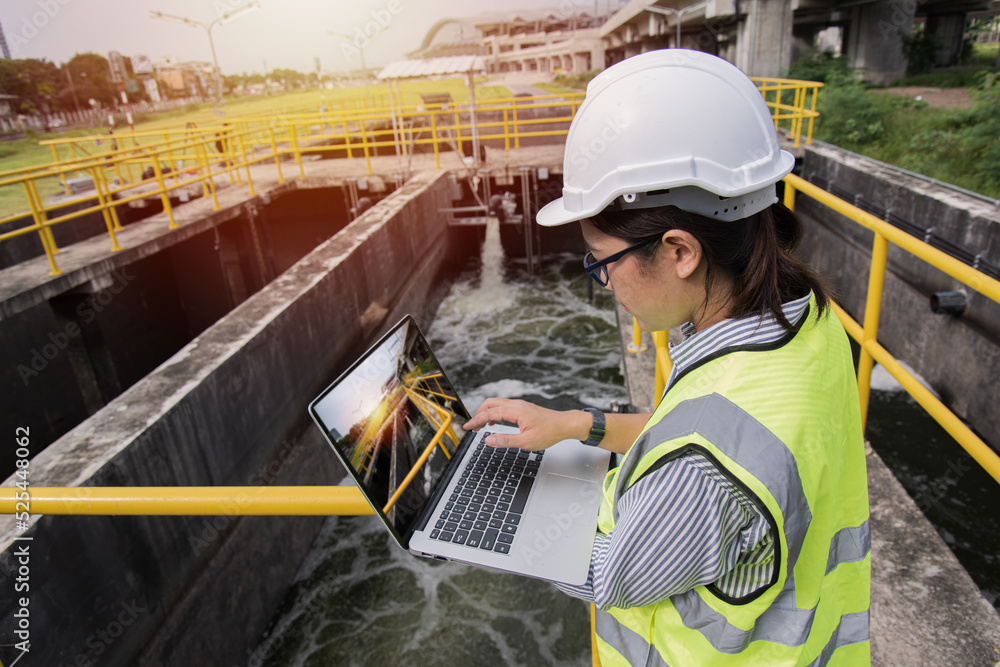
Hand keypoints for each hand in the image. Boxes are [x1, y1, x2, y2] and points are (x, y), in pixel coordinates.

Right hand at [463, 398, 588, 450]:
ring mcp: (520, 405)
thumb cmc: (550, 432)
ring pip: (497, 404)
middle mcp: (516, 404)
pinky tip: (495, 423)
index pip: (489, 413)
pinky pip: (504, 407)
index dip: (476, 420)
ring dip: (486, 413)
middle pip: (490, 403)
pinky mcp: (523, 408)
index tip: (467, 427)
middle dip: (478, 414)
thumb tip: (488, 440)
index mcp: (515, 411)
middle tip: (472, 427)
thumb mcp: (526, 441)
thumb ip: (506, 440)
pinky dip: (495, 413)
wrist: (565, 425)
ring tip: (481, 426)